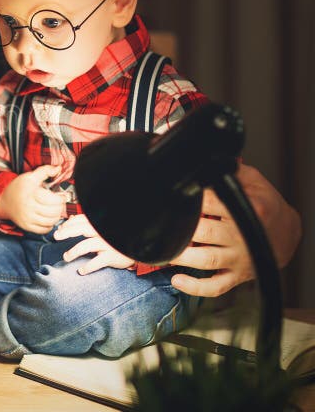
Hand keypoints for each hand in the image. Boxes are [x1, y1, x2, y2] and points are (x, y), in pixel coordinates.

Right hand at [0, 165, 67, 233]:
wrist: (4, 201)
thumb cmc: (18, 187)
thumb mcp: (30, 176)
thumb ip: (45, 171)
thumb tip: (58, 168)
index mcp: (31, 193)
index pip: (53, 200)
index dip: (61, 198)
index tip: (62, 196)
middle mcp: (29, 207)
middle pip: (53, 211)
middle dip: (60, 207)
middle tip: (60, 203)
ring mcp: (28, 218)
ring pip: (51, 221)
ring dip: (57, 215)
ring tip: (55, 209)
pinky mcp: (27, 226)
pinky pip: (44, 229)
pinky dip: (50, 225)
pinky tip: (49, 217)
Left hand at [54, 214, 134, 273]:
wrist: (137, 250)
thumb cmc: (114, 240)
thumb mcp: (102, 229)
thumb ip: (86, 225)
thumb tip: (67, 223)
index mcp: (100, 224)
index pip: (81, 220)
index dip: (69, 224)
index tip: (60, 229)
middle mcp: (103, 233)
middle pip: (82, 229)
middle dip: (67, 232)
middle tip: (56, 237)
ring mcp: (107, 245)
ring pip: (86, 245)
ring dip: (73, 251)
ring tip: (66, 257)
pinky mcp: (111, 257)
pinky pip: (97, 262)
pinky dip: (87, 267)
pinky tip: (81, 271)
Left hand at [169, 163, 301, 296]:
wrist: (288, 234)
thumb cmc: (266, 205)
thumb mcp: (254, 182)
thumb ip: (232, 170)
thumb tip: (208, 158)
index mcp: (246, 210)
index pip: (211, 202)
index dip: (188, 199)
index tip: (167, 196)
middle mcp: (241, 236)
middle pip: (205, 232)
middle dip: (180, 230)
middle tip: (157, 226)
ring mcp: (238, 258)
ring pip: (206, 260)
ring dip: (182, 258)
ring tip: (161, 253)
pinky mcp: (236, 275)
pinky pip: (216, 286)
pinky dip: (196, 288)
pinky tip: (178, 281)